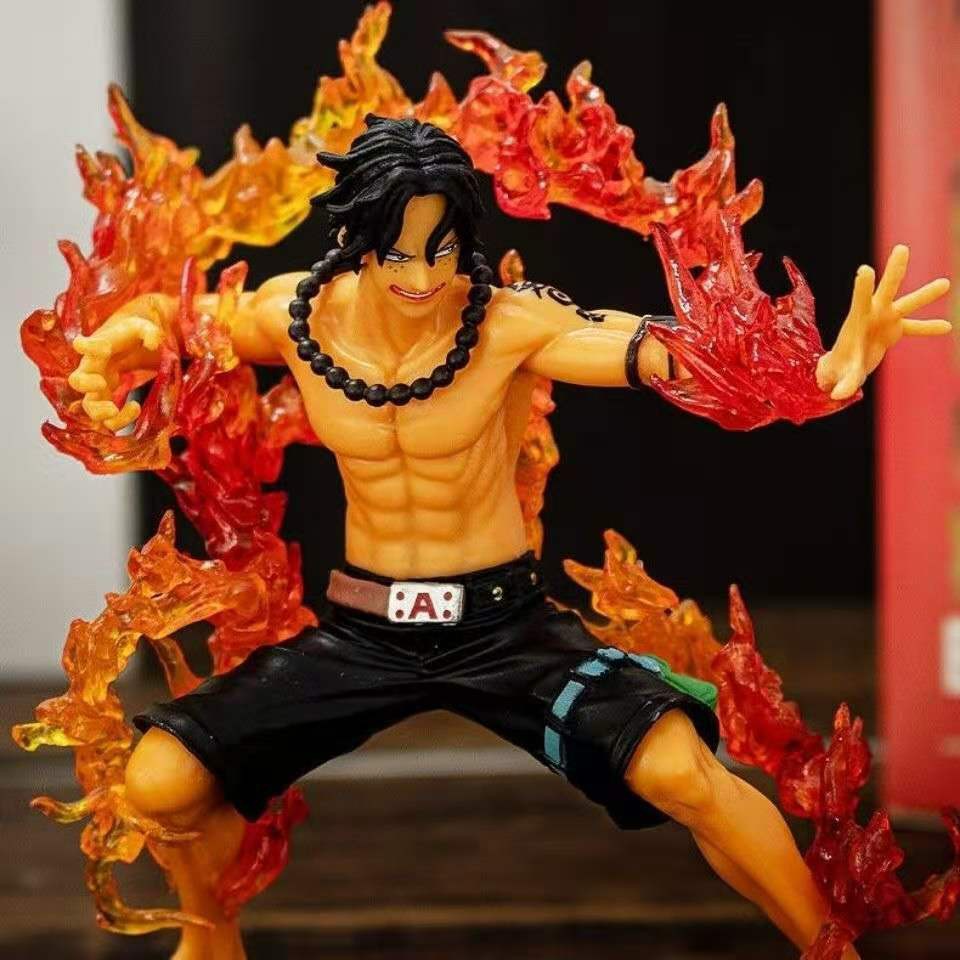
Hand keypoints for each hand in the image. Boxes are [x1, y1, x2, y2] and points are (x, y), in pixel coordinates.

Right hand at [68, 316, 163, 431]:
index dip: (87, 346)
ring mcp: (99, 389)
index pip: (81, 345)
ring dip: (100, 412)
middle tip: (102, 383)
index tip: (105, 347)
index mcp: (97, 348)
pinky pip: (108, 419)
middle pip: (76, 381)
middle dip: (86, 384)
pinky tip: (136, 407)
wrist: (132, 347)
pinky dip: (120, 420)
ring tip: (117, 408)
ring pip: (89, 407)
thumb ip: (150, 332)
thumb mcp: (145, 327)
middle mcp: (92, 370)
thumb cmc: (134, 336)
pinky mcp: (108, 402)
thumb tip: (153, 343)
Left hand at [816, 245, 950, 399]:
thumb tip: (839, 396)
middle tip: (902, 248)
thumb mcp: (841, 377)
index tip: (865, 270)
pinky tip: (948, 327)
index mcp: (856, 321)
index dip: (863, 287)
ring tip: (946, 284)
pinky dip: (929, 328)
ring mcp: (886, 319)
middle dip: (894, 270)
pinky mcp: (895, 328)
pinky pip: (916, 327)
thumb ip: (843, 384)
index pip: (859, 301)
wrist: (844, 366)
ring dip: (925, 295)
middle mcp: (872, 314)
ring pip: (907, 303)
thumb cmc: (839, 368)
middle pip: (885, 290)